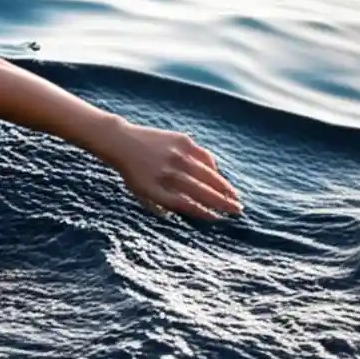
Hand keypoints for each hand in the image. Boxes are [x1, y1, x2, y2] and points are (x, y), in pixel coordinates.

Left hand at [100, 120, 241, 219]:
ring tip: (235, 197)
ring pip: (206, 174)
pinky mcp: (182, 141)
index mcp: (155, 189)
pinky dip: (213, 167)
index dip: (202, 212)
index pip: (184, 204)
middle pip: (200, 191)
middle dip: (221, 202)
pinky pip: (204, 156)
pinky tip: (218, 177)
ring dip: (224, 187)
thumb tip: (190, 212)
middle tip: (237, 210)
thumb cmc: (134, 173)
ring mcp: (176, 155)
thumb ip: (162, 204)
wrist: (122, 142)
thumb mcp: (142, 193)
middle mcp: (167, 173)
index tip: (217, 218)